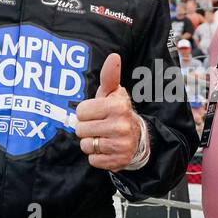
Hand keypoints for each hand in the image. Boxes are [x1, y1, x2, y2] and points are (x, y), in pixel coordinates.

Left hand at [75, 53, 140, 169]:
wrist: (137, 137)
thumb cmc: (117, 112)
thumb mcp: (113, 93)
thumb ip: (109, 76)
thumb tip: (114, 56)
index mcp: (118, 106)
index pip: (81, 112)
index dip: (86, 113)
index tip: (96, 113)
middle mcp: (121, 125)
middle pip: (81, 130)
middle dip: (86, 129)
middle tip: (99, 126)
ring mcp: (121, 145)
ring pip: (86, 146)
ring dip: (91, 143)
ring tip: (102, 137)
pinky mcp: (118, 161)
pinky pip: (93, 160)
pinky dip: (97, 156)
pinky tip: (106, 149)